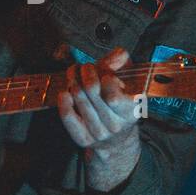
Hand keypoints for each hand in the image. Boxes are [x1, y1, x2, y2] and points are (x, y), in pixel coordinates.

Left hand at [56, 47, 142, 191]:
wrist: (116, 139)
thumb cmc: (120, 101)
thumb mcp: (127, 80)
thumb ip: (121, 63)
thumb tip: (117, 55)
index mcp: (131, 110)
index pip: (112, 94)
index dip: (106, 76)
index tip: (105, 72)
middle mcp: (116, 125)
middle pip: (90, 89)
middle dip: (86, 71)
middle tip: (86, 68)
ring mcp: (99, 133)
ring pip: (77, 97)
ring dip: (73, 80)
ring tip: (75, 75)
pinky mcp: (83, 139)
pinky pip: (67, 115)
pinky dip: (64, 100)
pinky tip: (66, 91)